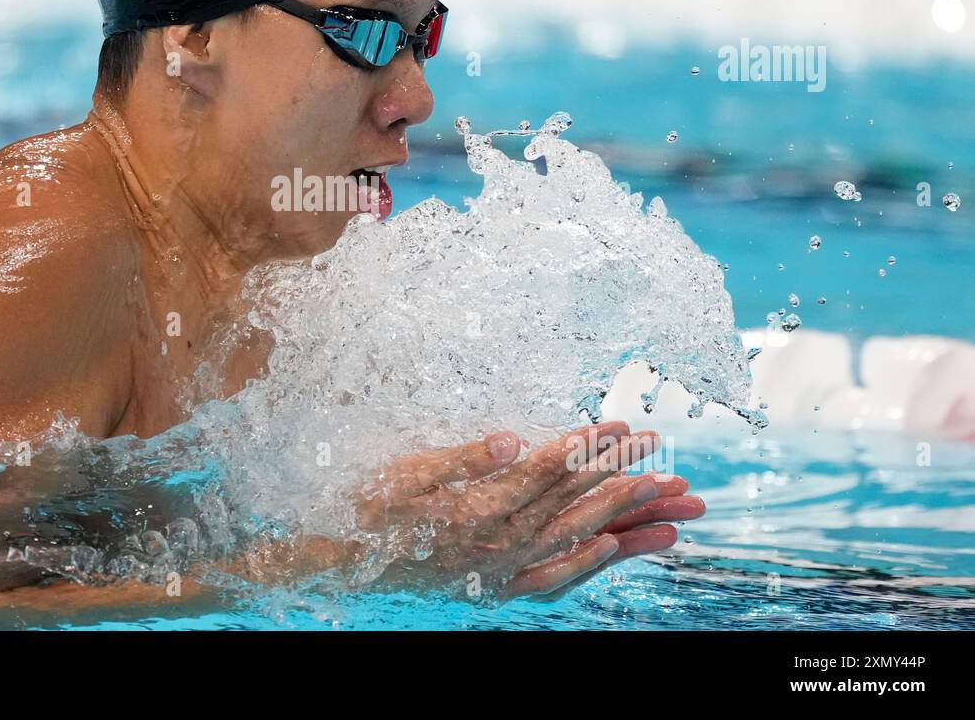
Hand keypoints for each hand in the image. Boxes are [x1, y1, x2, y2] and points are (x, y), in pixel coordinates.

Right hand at [355, 421, 704, 598]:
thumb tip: (511, 440)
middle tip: (660, 453)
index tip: (621, 426)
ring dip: (620, 518)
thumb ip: (462, 459)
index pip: (546, 472)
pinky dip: (584, 563)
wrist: (349, 562)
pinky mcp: (497, 585)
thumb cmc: (374, 508)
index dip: (586, 447)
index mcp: (478, 509)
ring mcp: (501, 568)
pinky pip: (551, 577)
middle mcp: (498, 542)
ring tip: (662, 498)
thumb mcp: (408, 472)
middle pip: (571, 504)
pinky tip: (611, 546)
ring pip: (572, 539)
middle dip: (619, 476)